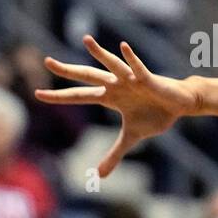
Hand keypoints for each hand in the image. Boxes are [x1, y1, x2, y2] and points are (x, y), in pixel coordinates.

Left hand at [35, 36, 200, 175]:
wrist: (179, 105)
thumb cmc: (155, 115)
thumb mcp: (131, 138)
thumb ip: (113, 155)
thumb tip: (99, 176)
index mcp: (109, 97)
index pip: (79, 96)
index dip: (59, 96)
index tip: (38, 94)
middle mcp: (116, 85)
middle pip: (87, 76)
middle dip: (67, 70)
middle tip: (47, 61)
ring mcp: (130, 79)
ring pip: (111, 65)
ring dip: (99, 53)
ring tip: (86, 40)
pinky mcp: (147, 78)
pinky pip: (137, 67)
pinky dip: (130, 58)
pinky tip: (123, 47)